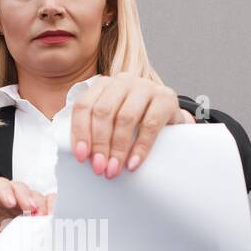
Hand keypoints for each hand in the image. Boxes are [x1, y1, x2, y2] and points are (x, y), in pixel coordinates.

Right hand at [0, 176, 54, 250]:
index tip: (58, 219)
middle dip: (42, 205)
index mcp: (26, 214)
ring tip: (30, 209)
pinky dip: (5, 191)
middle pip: (35, 195)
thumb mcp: (15, 244)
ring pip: (19, 187)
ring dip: (26, 197)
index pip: (45, 205)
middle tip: (44, 217)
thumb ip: (31, 237)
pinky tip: (9, 201)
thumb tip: (52, 240)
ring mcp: (1, 193)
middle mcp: (16, 201)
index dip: (52, 210)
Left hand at [69, 72, 195, 178]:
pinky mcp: (166, 98)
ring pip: (125, 118)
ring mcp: (146, 86)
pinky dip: (140, 147)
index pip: (84, 105)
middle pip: (103, 112)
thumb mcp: (112, 122)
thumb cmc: (135, 123)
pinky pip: (150, 125)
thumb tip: (81, 155)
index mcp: (103, 85)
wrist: (171, 120)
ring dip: (118, 148)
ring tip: (114, 169)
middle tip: (99, 168)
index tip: (81, 157)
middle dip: (99, 144)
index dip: (80, 132)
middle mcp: (123, 81)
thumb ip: (95, 129)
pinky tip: (133, 164)